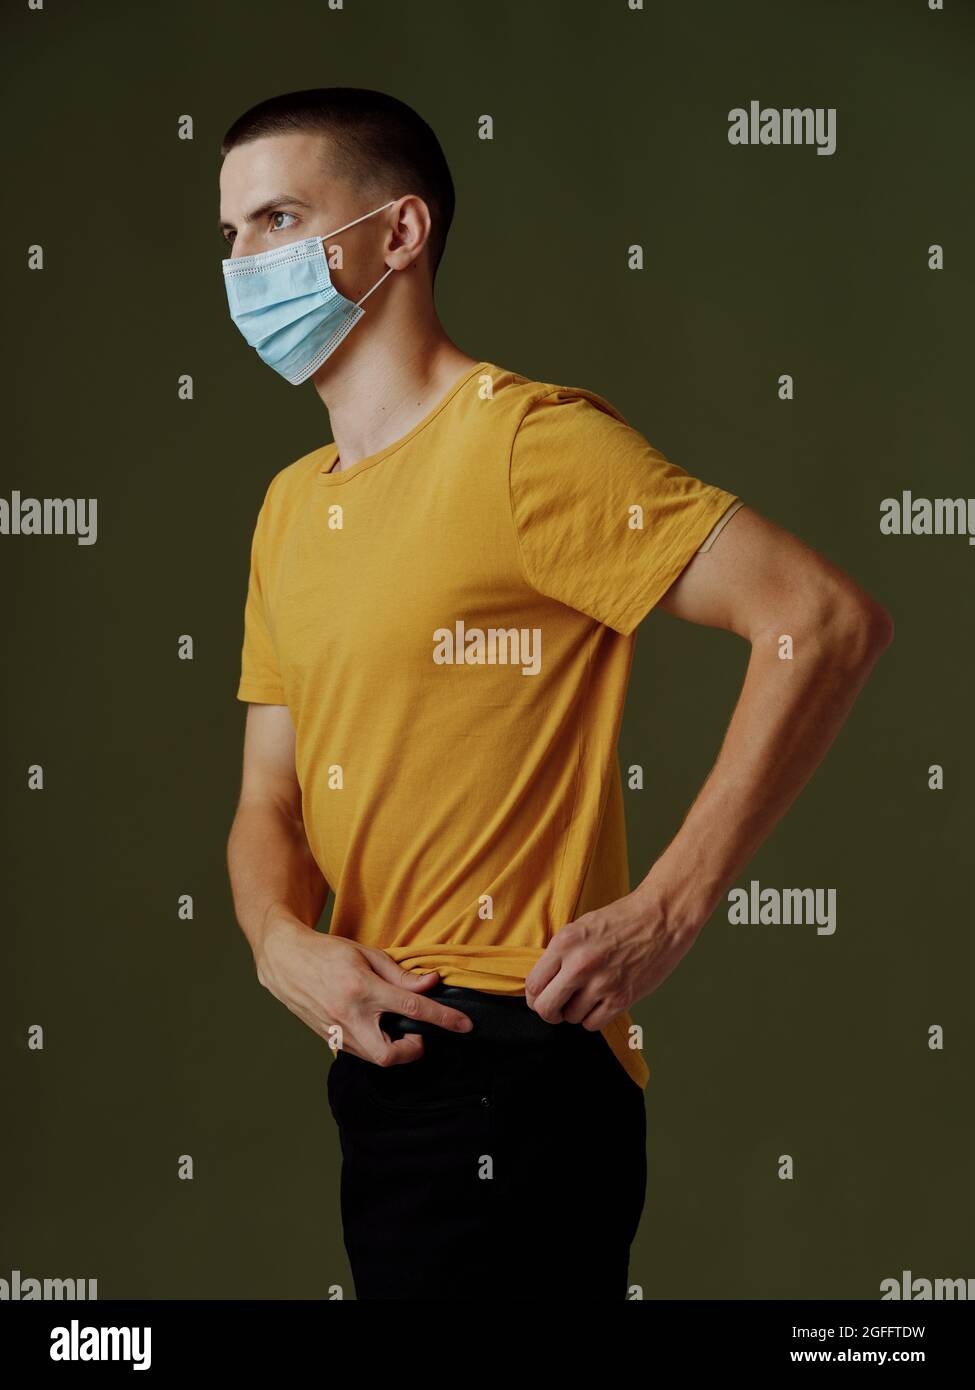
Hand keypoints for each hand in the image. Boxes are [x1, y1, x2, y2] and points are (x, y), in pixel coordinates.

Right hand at [254, 914, 473, 1064]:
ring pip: (374, 1058)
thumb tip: (430, 984)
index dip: (443, 1019)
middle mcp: (348, 1016)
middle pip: (390, 1056)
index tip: (464, 1025)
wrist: (285, 961)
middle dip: (412, 1052)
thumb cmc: (327, 952)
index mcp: (362, 989)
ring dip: (393, 1049)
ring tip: (396, 1026)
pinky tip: (376, 1027)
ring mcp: (336, 1032)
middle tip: (420, 1036)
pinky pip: (359, 1052)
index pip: (412, 1009)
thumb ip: (400, 974)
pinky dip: (374, 1045)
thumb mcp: (367, 954)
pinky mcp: (328, 1040)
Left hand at [523, 886, 699, 1030]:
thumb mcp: (581, 927)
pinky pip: (593, 1024)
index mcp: (565, 943)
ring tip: (588, 997)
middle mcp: (579, 964)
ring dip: (575, 1012)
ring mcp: (601, 983)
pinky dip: (593, 1018)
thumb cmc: (622, 920)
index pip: (533, 985)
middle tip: (557, 1008)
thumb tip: (544, 983)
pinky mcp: (622, 998)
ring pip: (571, 1018)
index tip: (542, 997)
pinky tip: (600, 1003)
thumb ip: (561, 954)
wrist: (662, 918)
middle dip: (549, 1012)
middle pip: (546, 1008)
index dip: (535, 997)